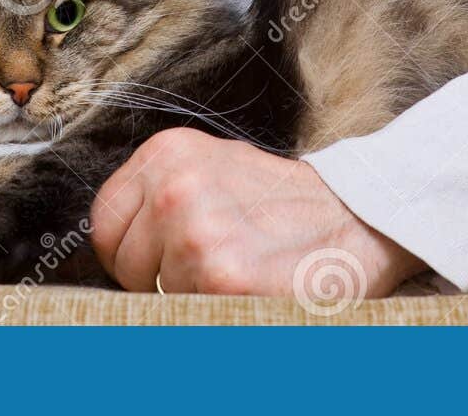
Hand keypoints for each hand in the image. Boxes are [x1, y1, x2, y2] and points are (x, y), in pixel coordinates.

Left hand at [89, 128, 425, 296]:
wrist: (362, 220)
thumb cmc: (286, 204)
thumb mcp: (216, 172)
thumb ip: (160, 195)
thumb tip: (113, 246)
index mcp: (169, 152)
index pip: (104, 223)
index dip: (134, 251)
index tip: (165, 256)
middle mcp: (176, 186)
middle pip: (124, 264)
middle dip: (160, 277)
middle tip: (218, 263)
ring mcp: (198, 234)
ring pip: (156, 295)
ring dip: (194, 297)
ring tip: (242, 271)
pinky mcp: (223, 280)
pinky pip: (186, 315)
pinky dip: (215, 313)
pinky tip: (251, 290)